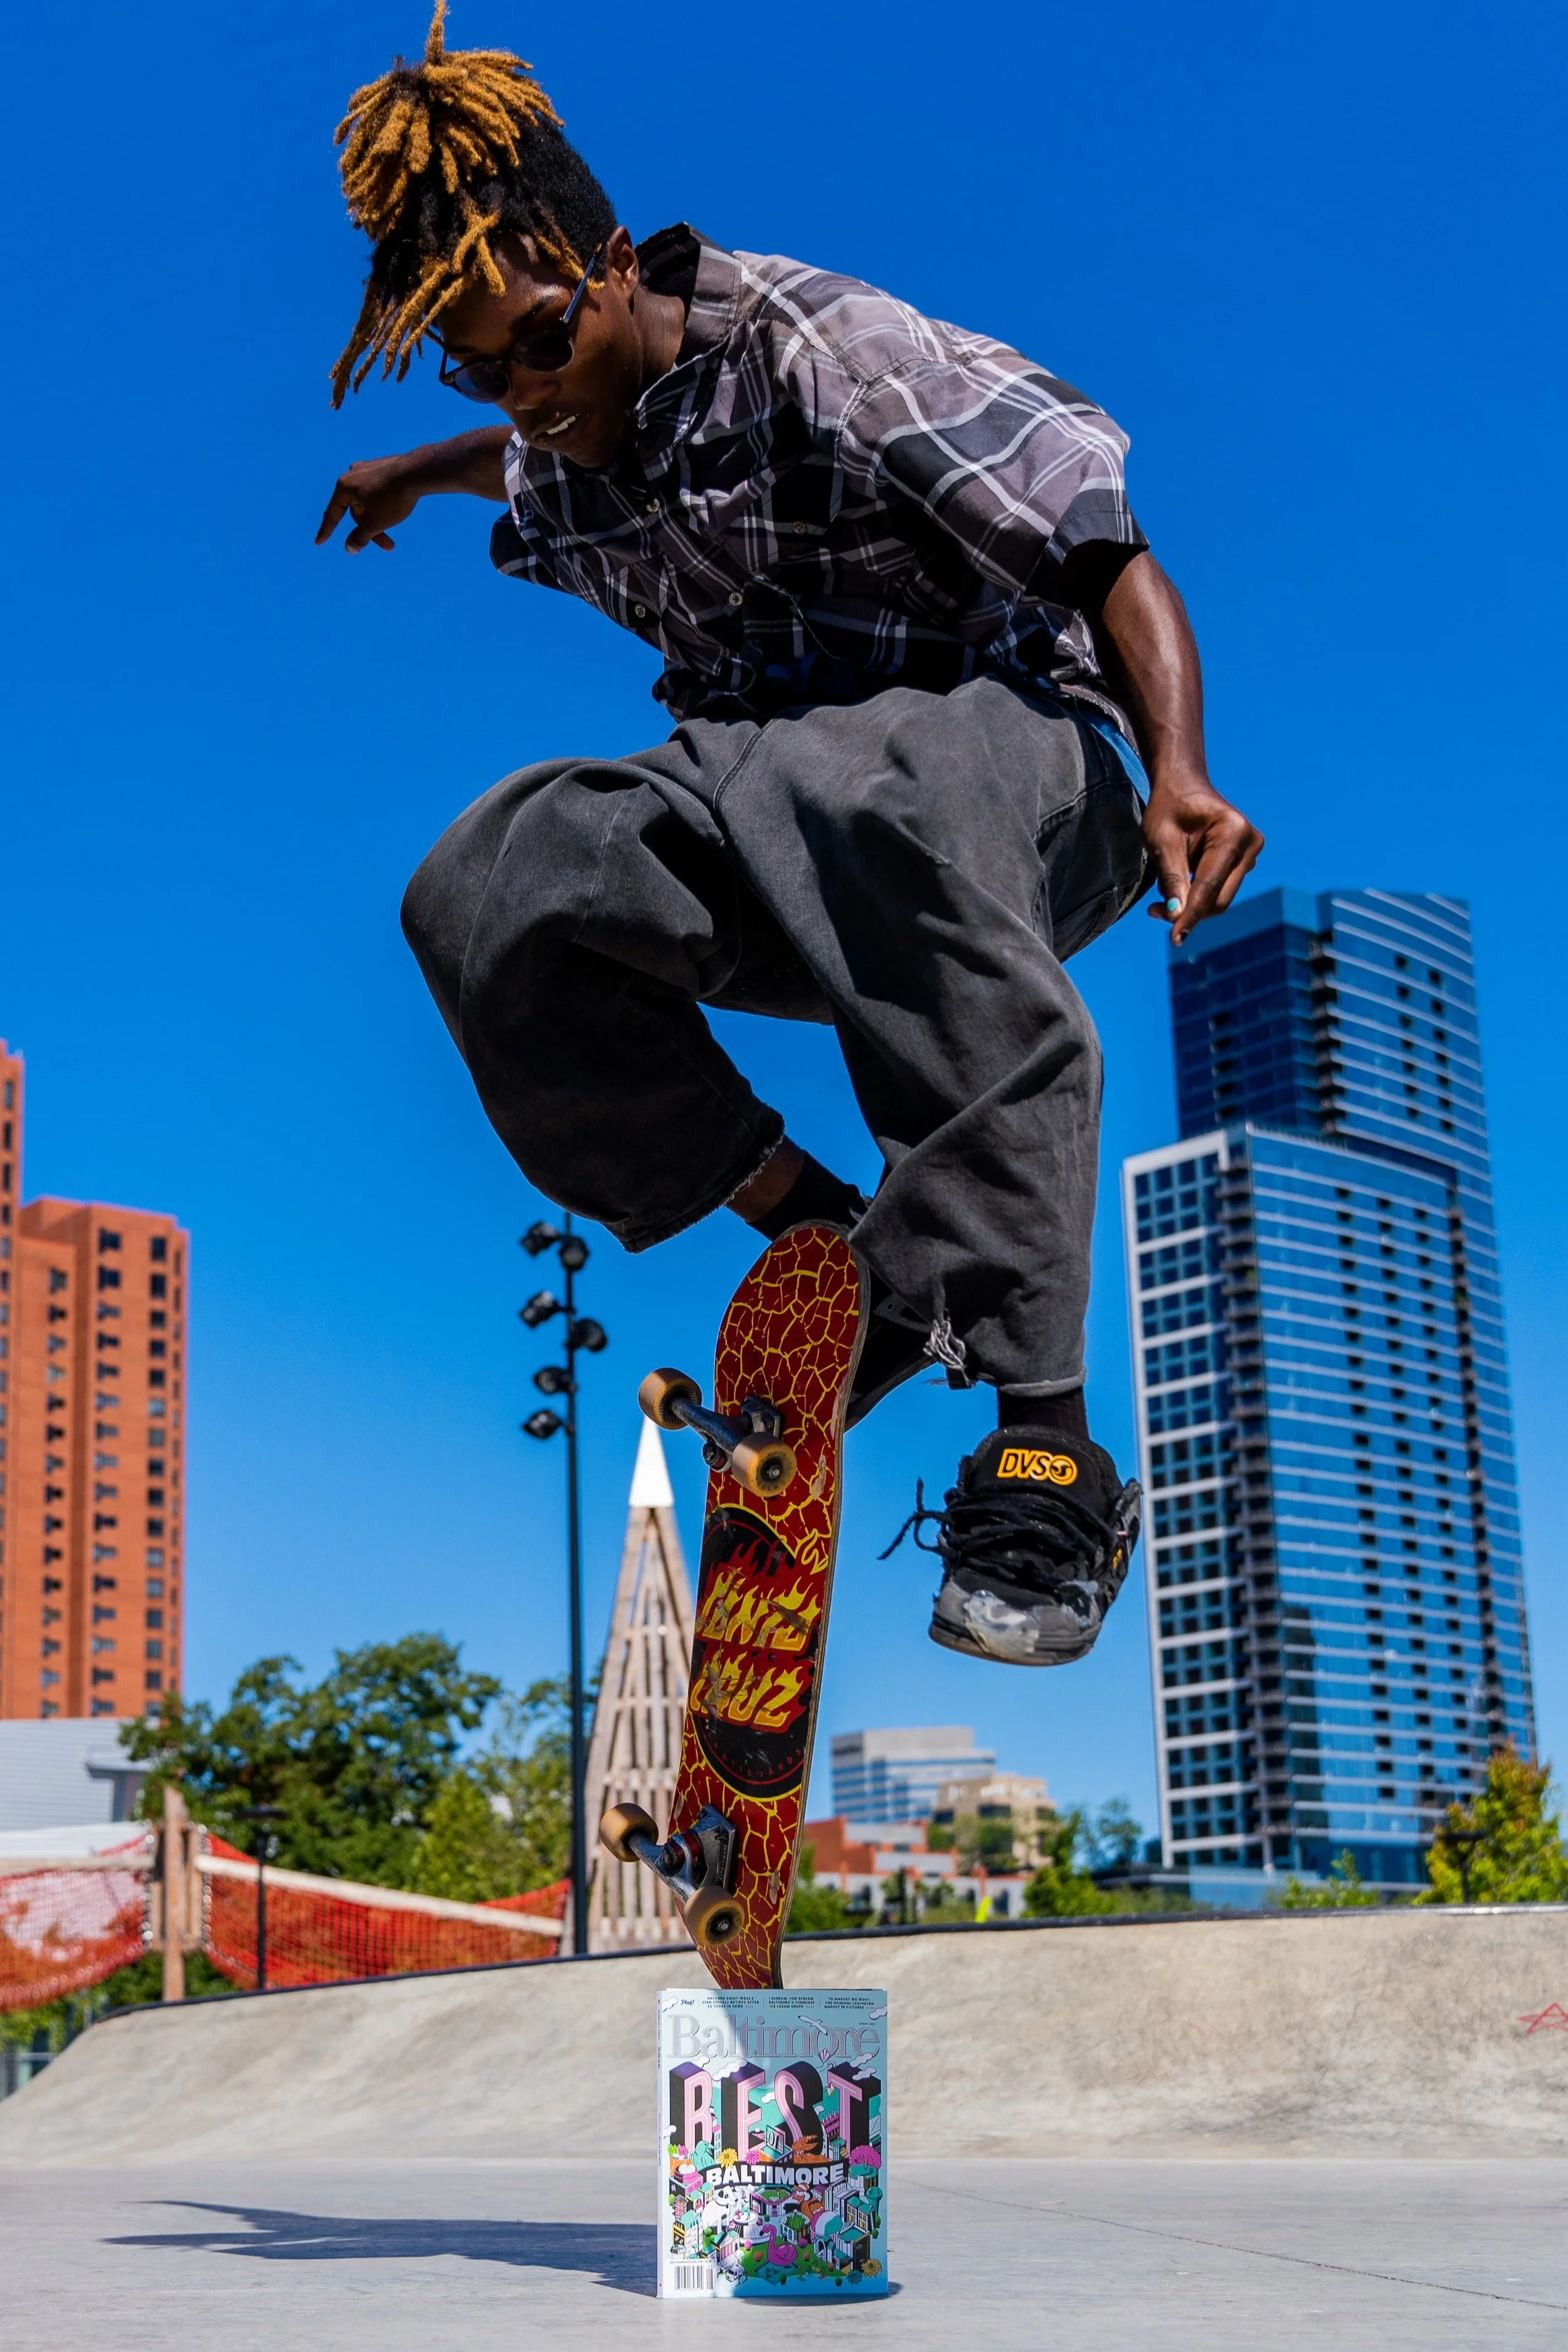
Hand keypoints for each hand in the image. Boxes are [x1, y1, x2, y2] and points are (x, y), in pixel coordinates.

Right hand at [314, 452, 430, 552]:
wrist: (418, 472)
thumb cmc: (392, 498)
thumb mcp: (374, 523)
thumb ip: (360, 537)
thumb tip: (349, 549)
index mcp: (344, 486)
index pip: (333, 514)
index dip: (326, 531)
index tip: (318, 542)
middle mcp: (352, 474)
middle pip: (356, 510)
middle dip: (371, 528)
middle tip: (388, 545)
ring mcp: (368, 468)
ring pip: (368, 501)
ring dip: (380, 517)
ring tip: (397, 522)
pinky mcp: (383, 467)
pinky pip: (379, 491)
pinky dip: (385, 504)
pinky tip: (400, 505)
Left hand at [1142, 766, 1263, 945]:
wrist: (1182, 787)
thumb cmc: (1169, 808)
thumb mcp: (1161, 840)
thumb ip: (1171, 877)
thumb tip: (1177, 915)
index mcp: (1233, 831)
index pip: (1210, 885)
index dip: (1190, 914)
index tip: (1175, 938)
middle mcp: (1250, 843)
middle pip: (1219, 897)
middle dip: (1188, 912)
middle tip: (1154, 912)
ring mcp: (1250, 854)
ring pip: (1220, 899)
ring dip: (1190, 907)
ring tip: (1158, 902)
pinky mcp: (1243, 863)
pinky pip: (1220, 891)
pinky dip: (1197, 898)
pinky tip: (1175, 890)